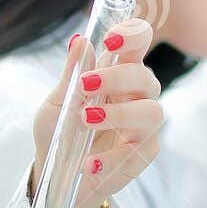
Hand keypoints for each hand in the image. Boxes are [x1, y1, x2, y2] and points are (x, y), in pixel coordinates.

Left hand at [31, 16, 162, 207]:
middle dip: (118, 77)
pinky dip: (111, 157)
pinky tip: (88, 163)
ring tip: (86, 120)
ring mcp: (143, 126)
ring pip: (152, 111)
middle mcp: (136, 95)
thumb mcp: (56, 103)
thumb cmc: (58, 131)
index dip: (133, 35)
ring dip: (119, 114)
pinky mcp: (142, 154)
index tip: (111, 39)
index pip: (138, 44)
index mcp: (117, 73)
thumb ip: (72, 74)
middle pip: (146, 77)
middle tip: (86, 85)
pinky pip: (138, 151)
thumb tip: (79, 41)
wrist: (54, 172)